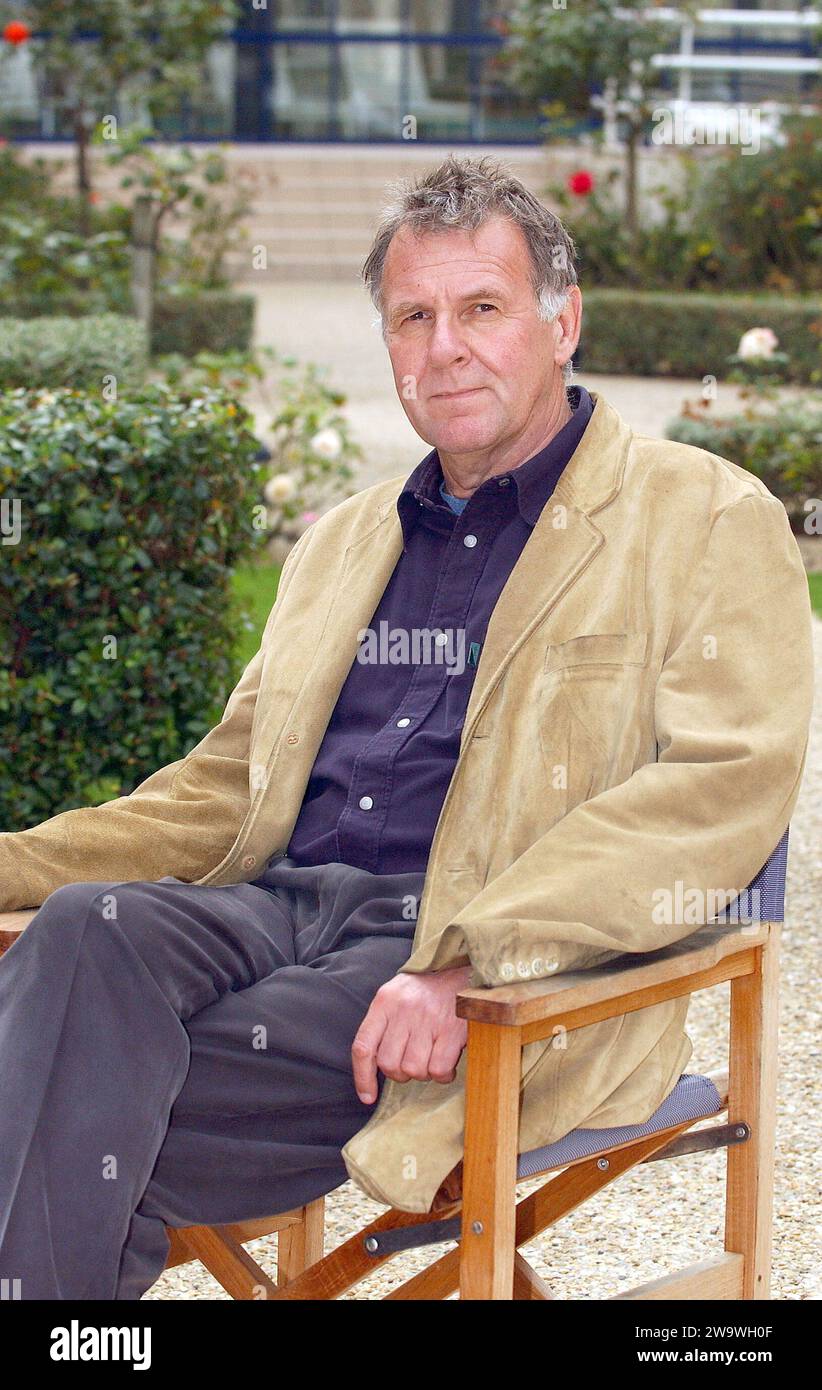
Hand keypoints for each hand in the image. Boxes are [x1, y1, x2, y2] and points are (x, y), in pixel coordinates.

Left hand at [351, 965, 472, 1103]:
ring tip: (431, 1057)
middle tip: (412, 1061)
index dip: (362, 1077)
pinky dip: (443, 1074)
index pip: (363, 1046)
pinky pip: (439, 1069)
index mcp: (385, 1002)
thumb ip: (382, 1025)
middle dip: (400, 1072)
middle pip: (389, 1064)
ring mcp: (429, 1020)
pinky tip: (447, 1059)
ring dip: (423, 1072)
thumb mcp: (395, 995)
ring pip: (414, 1069)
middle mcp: (404, 1010)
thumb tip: (372, 1066)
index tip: (367, 1096)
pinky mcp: (453, 1030)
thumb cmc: (425, 990)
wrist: (462, 969)